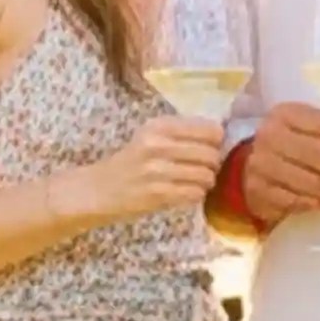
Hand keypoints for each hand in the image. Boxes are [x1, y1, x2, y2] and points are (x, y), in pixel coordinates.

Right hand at [81, 116, 224, 221]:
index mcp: (159, 126)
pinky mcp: (159, 194)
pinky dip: (196, 194)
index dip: (217, 141)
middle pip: (211, 154)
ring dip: (206, 181)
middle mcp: (159, 145)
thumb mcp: (150, 136)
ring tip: (196, 181)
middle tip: (205, 168)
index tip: (212, 147)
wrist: (98, 190)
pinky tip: (186, 192)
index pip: (209, 130)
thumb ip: (181, 133)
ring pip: (206, 175)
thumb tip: (221, 136)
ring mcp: (159, 171)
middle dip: (213, 164)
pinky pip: (194, 193)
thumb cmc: (130, 162)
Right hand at [245, 102, 319, 224]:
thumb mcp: (309, 129)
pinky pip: (291, 200)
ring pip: (303, 180)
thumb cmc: (290, 144)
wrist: (251, 166)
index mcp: (285, 114)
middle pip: (313, 151)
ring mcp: (260, 165)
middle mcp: (269, 136)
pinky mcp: (258, 191)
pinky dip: (313, 203)